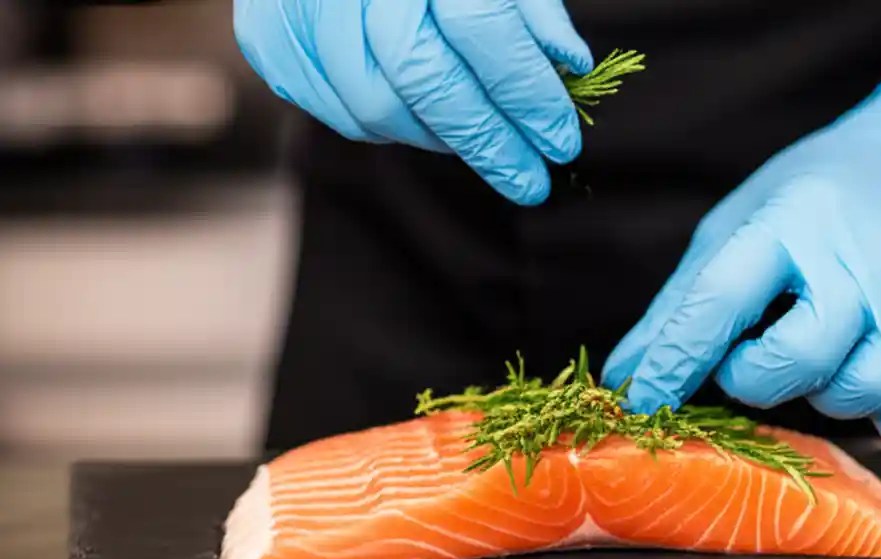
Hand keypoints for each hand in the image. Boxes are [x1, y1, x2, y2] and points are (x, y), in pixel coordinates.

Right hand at [233, 0, 592, 205]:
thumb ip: (529, 8)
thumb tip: (570, 67)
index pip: (485, 32)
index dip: (527, 95)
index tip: (559, 142)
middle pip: (427, 79)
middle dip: (488, 141)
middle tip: (529, 180)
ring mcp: (302, 9)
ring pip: (377, 107)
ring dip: (438, 139)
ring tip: (479, 142)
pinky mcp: (269, 38)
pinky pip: (336, 111)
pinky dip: (387, 128)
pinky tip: (421, 121)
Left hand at [603, 59, 880, 442]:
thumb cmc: (812, 201)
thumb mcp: (736, 226)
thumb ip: (682, 306)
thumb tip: (626, 378)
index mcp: (792, 220)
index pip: (722, 298)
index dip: (676, 360)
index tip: (645, 401)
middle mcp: (860, 256)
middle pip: (803, 355)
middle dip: (760, 378)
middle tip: (754, 360)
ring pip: (870, 387)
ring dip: (830, 397)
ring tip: (820, 362)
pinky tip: (867, 383)